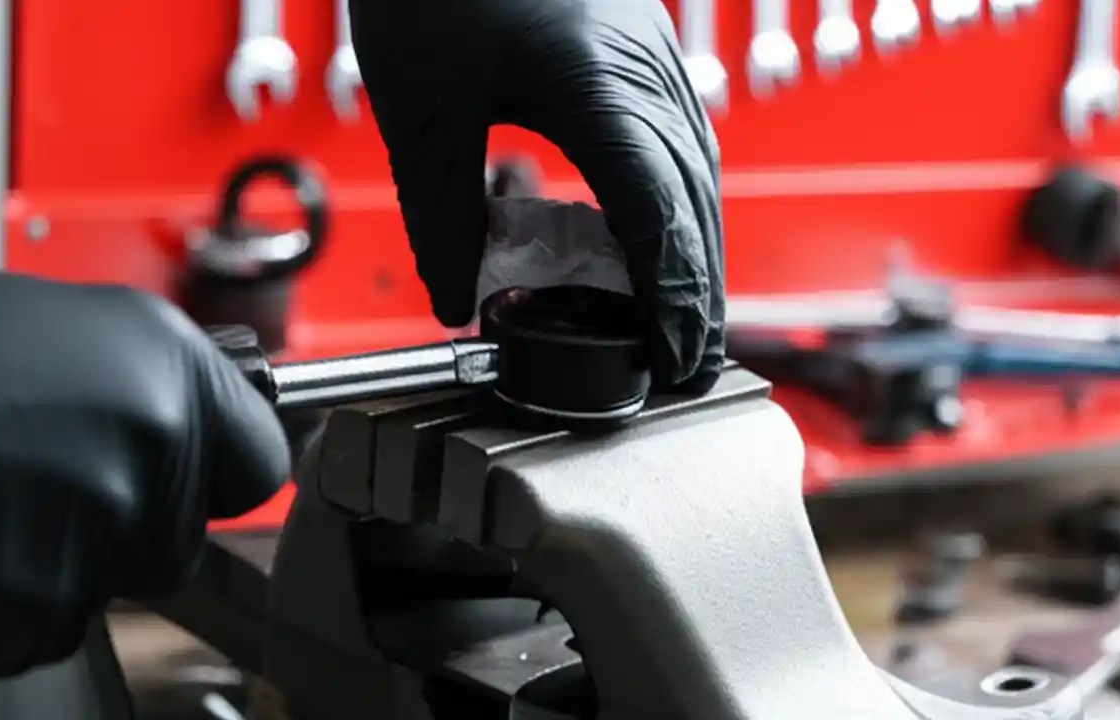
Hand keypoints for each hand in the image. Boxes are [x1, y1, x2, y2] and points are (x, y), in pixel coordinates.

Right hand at [0, 272, 288, 676]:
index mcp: (168, 369)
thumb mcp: (59, 323)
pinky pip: (47, 626)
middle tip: (50, 486)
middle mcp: (155, 445)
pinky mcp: (44, 602)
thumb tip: (175, 410)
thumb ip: (141, 377)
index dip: (223, 471)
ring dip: (63, 564)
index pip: (259, 456)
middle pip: (181, 533)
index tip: (200, 475)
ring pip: (113, 583)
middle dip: (129, 526)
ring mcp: (104, 527)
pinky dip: (8, 606)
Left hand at [350, 0, 724, 390]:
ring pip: (697, 168)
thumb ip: (442, 212)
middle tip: (691, 361)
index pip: (657, 215)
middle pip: (694, 200)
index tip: (672, 357)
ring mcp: (651, 53)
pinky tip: (659, 229)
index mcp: (598, 86)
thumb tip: (456, 298)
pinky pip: (680, 134)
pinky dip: (677, 197)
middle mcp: (643, 70)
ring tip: (683, 313)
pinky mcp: (639, 45)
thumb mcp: (422, 107)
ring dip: (696, 247)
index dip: (671, 297)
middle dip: (697, 289)